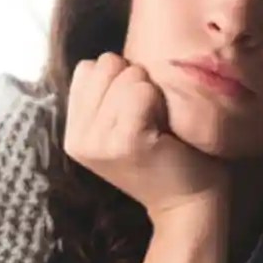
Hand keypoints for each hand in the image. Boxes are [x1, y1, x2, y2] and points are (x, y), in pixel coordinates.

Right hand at [63, 53, 228, 225]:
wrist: (188, 203)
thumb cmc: (165, 156)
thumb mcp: (121, 125)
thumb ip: (106, 96)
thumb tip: (110, 59)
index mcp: (74, 132)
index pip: (88, 67)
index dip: (119, 78)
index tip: (136, 111)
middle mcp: (78, 139)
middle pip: (105, 65)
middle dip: (135, 80)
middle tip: (149, 118)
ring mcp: (99, 143)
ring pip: (127, 76)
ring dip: (151, 92)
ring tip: (157, 125)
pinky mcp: (126, 143)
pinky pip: (143, 93)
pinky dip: (160, 102)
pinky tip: (163, 128)